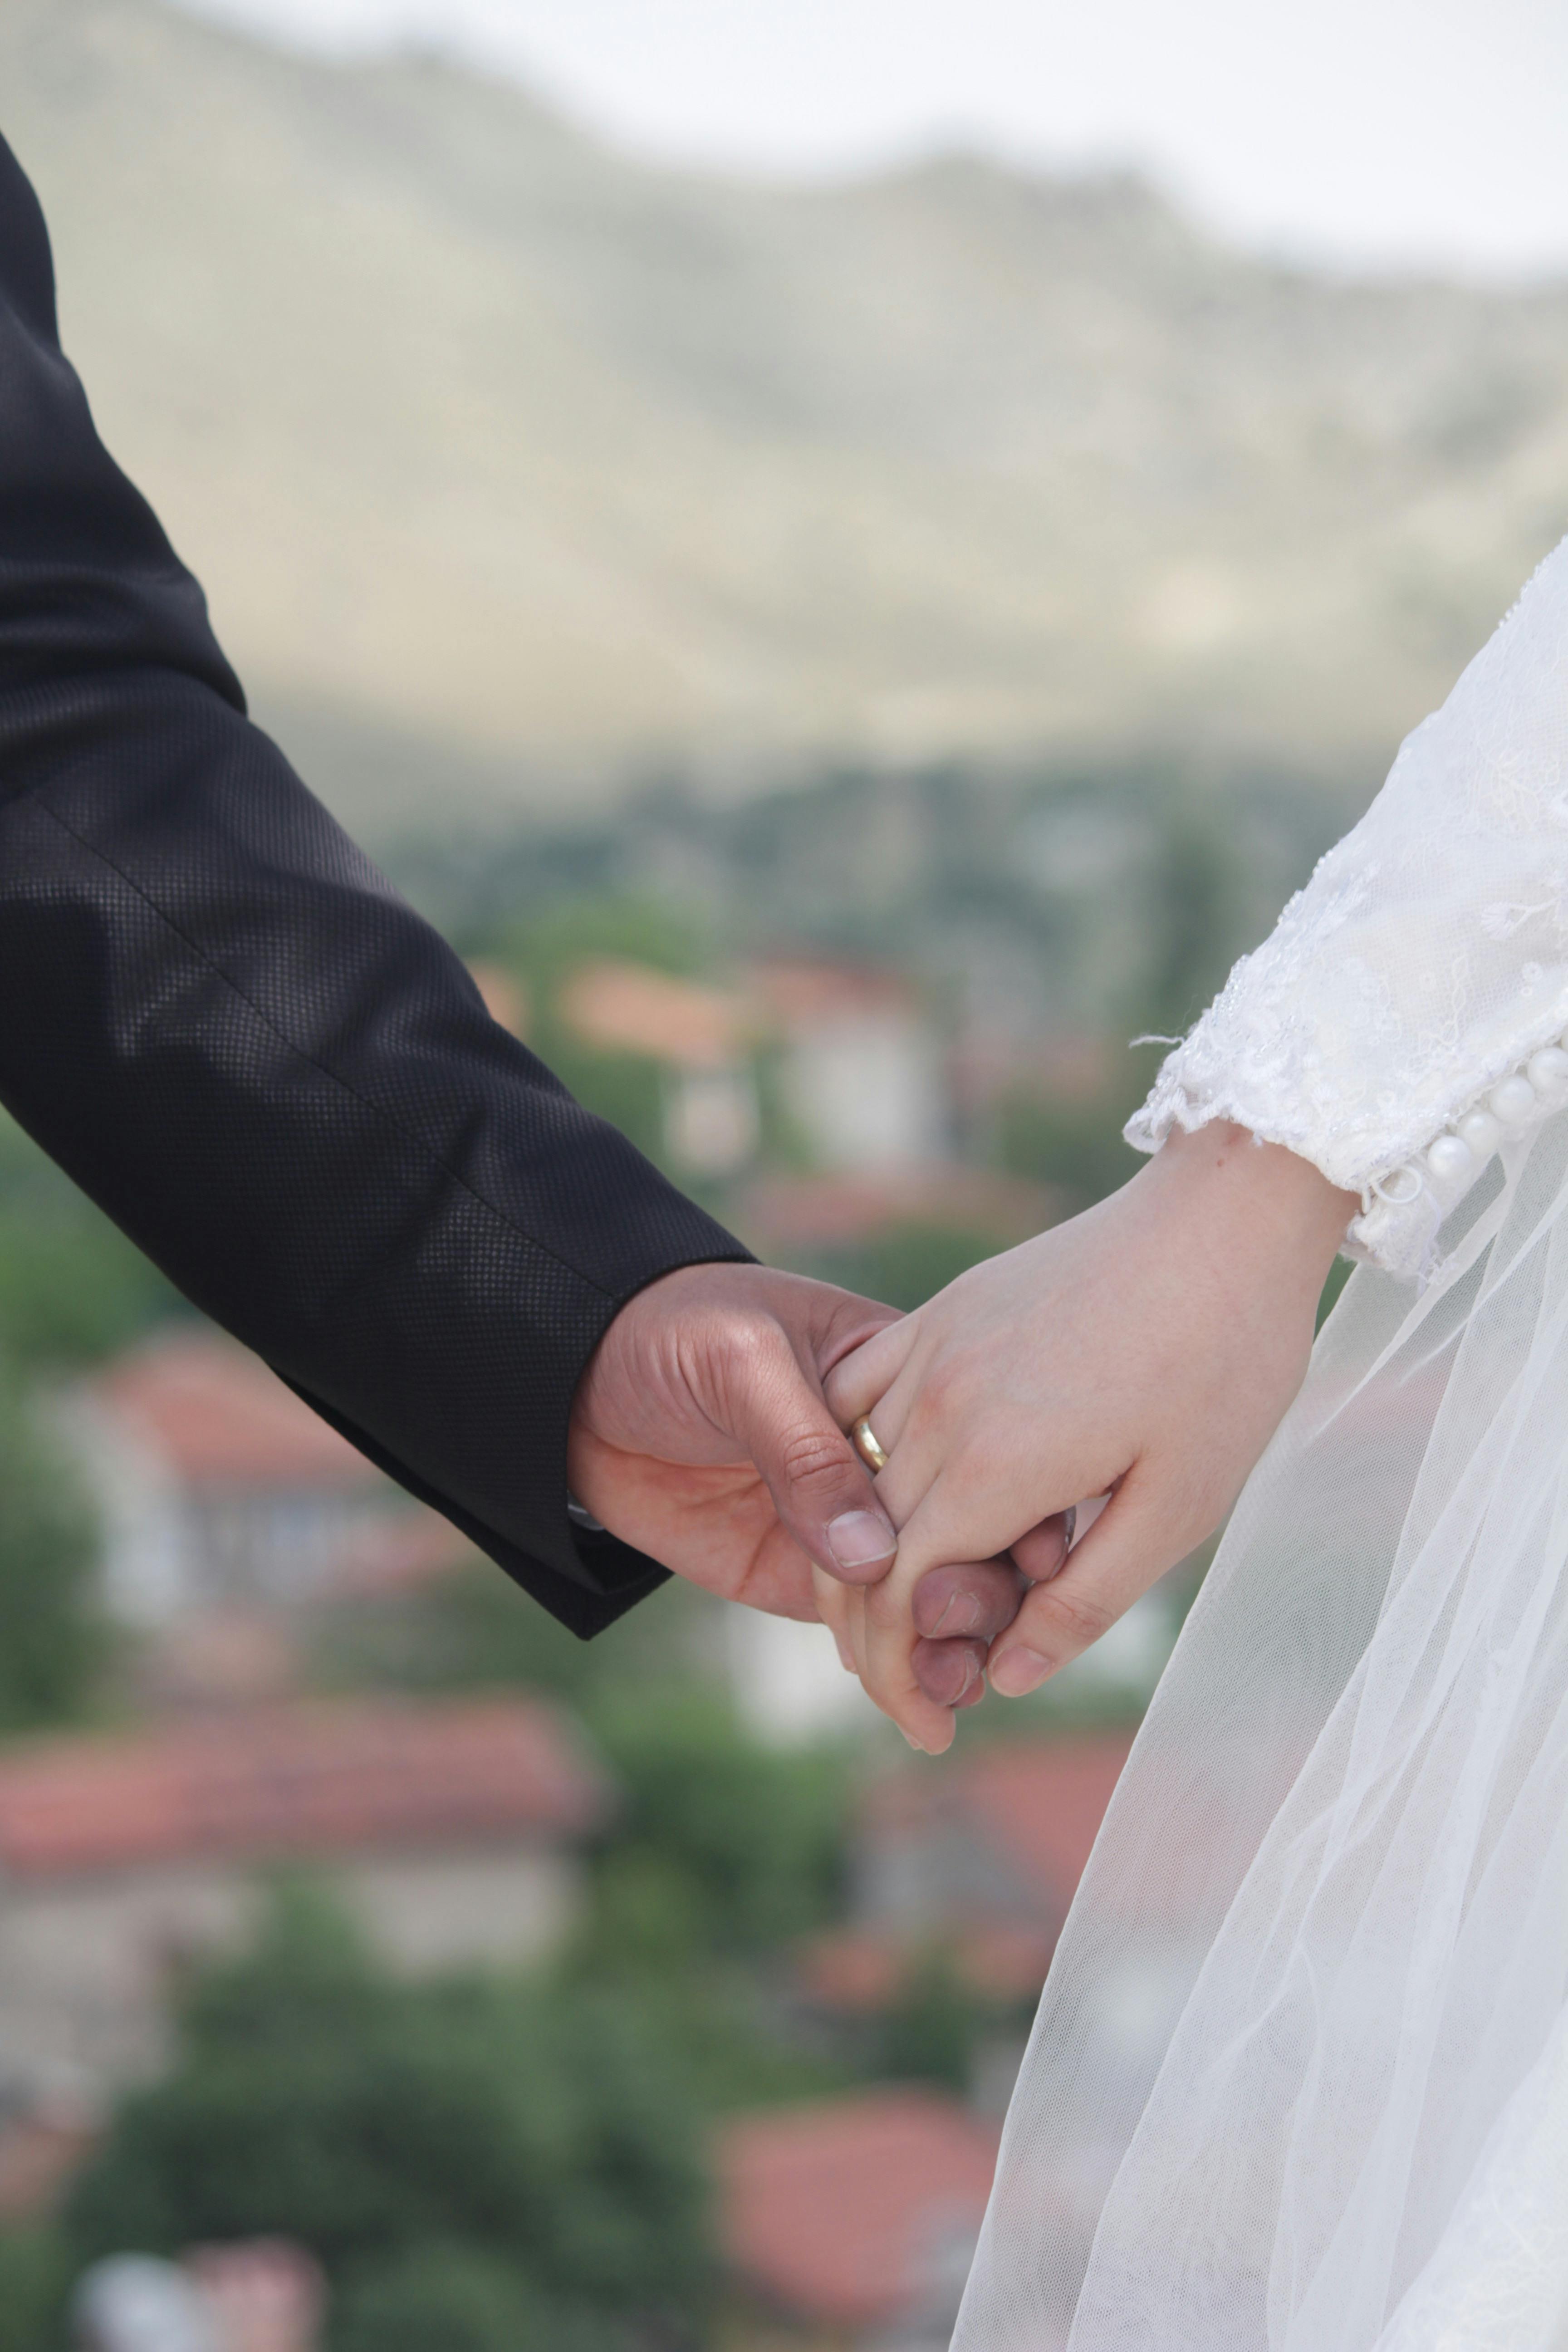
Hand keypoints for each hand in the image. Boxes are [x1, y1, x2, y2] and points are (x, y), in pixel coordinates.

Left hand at [567, 1262, 1026, 1706]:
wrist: (567, 1378)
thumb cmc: (667, 1332)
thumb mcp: (741, 1362)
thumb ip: (804, 1450)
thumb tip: (873, 1555)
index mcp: (906, 1380)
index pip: (987, 1445)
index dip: (1021, 1503)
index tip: (1038, 1559)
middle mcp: (895, 1457)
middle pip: (973, 1533)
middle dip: (984, 1596)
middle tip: (974, 1646)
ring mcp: (852, 1521)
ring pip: (927, 1594)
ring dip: (950, 1648)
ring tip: (949, 1694)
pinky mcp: (805, 1572)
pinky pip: (865, 1628)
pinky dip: (894, 1669)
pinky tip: (914, 1707)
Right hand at [822, 1125, 1356, 1749]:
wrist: (1225, 1214)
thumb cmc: (1224, 1363)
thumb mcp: (1180, 1507)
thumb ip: (1084, 1599)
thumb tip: (1008, 1678)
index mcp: (996, 1463)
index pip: (895, 1589)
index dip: (894, 1666)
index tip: (927, 1719)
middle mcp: (940, 1402)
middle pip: (861, 1541)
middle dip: (875, 1629)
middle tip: (923, 1688)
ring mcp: (933, 1345)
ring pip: (854, 1474)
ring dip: (864, 1550)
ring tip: (914, 1608)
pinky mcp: (945, 1309)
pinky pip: (860, 1392)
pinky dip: (857, 1457)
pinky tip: (894, 1494)